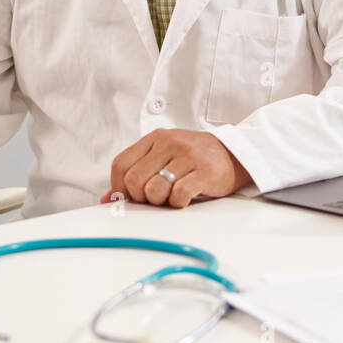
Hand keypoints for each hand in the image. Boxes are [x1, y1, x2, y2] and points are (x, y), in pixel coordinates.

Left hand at [99, 129, 251, 207]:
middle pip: (134, 180)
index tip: (132, 197)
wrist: (234, 154)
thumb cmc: (195, 159)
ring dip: (160, 201)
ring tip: (172, 197)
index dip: (120, 187)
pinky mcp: (205, 172)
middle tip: (156, 198)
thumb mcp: (163, 157)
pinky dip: (178, 204)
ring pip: (154, 189)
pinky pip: (179, 195)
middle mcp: (170, 143)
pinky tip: (185, 199)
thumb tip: (108, 199)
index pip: (121, 165)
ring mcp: (189, 156)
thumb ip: (136, 173)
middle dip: (141, 197)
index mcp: (156, 138)